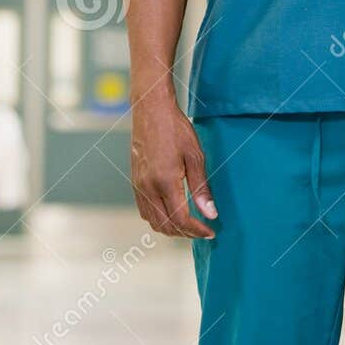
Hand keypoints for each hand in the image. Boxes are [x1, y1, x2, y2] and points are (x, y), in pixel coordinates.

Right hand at [131, 95, 216, 238]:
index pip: (181, 219)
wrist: (151, 111)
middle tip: (202, 230)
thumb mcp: (195, 156)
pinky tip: (171, 212)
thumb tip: (210, 214)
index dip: (197, 230)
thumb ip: (202, 188)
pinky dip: (158, 218)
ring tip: (189, 224)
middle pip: (165, 226)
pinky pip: (144, 210)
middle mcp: (148, 187)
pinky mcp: (134, 182)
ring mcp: (138, 186)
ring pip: (153, 221)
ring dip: (171, 228)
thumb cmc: (176, 129)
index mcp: (165, 182)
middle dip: (185, 233)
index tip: (210, 232)